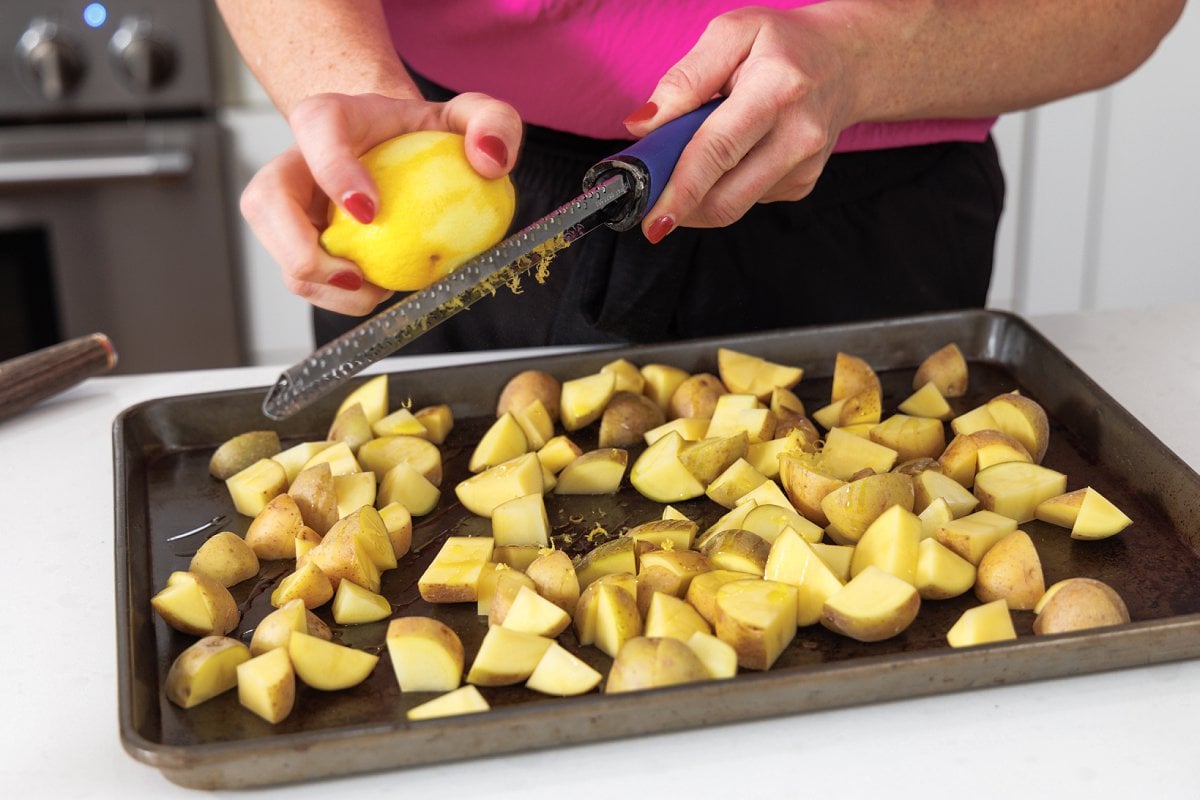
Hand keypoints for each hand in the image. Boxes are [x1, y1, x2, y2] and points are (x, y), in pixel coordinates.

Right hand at [240, 91, 522, 314]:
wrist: (394, 151)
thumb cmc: (424, 135)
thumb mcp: (467, 117)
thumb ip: (491, 123)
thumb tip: (491, 160)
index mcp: (329, 118)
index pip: (318, 132)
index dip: (335, 173)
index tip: (371, 211)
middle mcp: (294, 162)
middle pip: (264, 203)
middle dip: (301, 252)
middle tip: (359, 277)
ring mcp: (288, 210)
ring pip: (278, 254)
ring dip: (323, 288)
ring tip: (376, 289)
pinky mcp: (297, 246)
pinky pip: (305, 281)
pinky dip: (338, 297)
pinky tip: (377, 290)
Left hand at [623, 6, 861, 241]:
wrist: (846, 62)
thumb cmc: (783, 44)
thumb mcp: (731, 33)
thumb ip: (684, 79)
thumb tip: (642, 124)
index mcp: (777, 90)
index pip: (717, 152)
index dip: (679, 190)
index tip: (650, 219)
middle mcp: (798, 136)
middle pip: (724, 197)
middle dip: (677, 206)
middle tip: (646, 197)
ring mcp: (804, 168)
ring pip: (731, 206)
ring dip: (695, 198)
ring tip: (686, 162)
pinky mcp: (802, 186)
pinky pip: (746, 200)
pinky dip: (722, 187)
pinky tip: (729, 156)